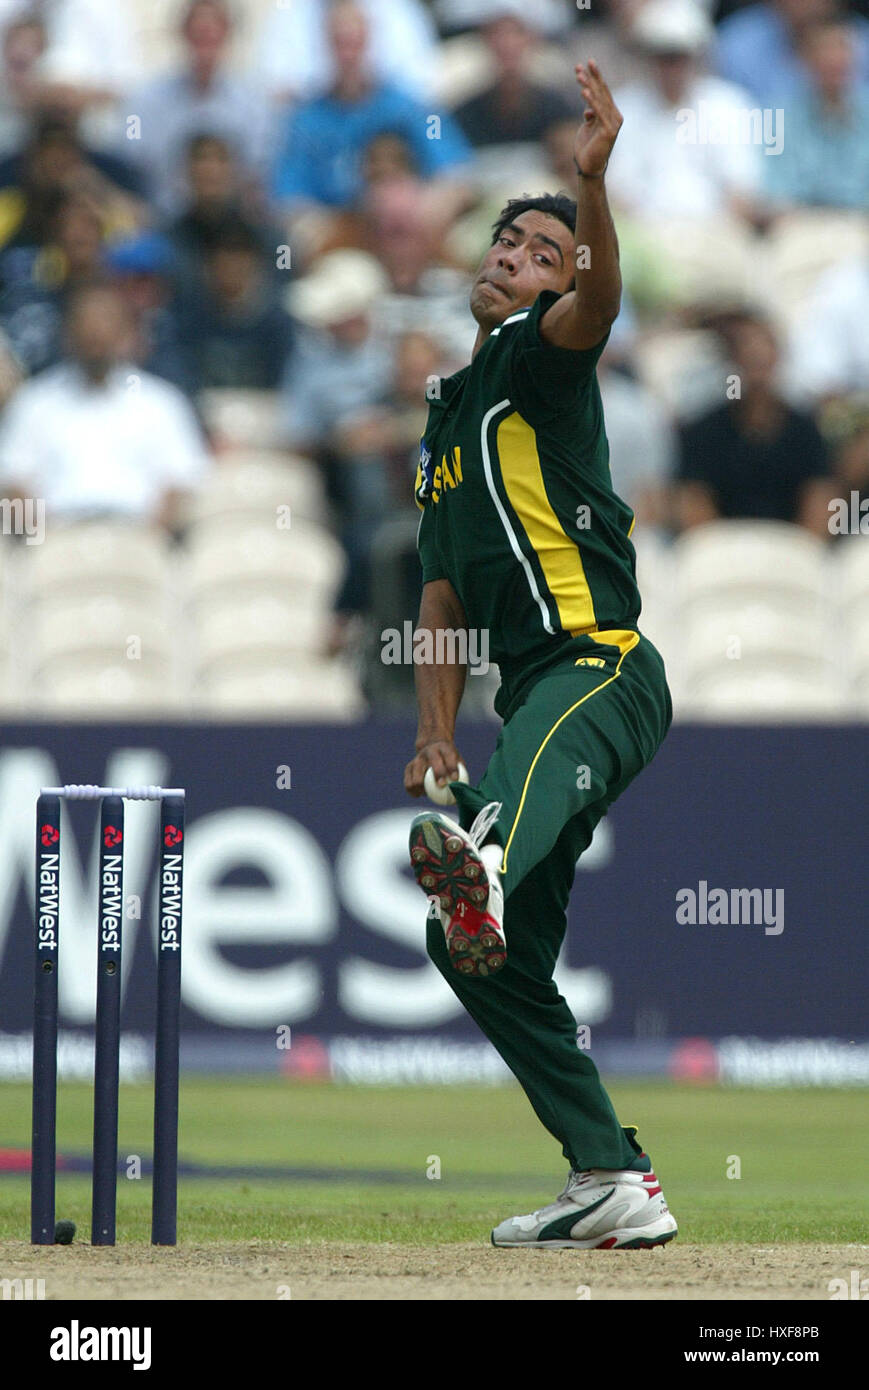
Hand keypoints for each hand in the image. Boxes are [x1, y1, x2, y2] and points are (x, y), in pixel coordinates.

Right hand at [404, 739, 462, 797]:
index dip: (452, 767)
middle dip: (438, 774)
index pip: (449, 756)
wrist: (431, 747)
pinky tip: (419, 794)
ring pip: (417, 777)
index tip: (455, 779)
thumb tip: (463, 796)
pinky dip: (413, 791)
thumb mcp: (457, 762)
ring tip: (427, 793)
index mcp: (444, 748)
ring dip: (422, 787)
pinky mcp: (409, 767)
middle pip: (433, 763)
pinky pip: (408, 783)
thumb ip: (462, 775)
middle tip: (442, 785)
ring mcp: (417, 759)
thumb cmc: (449, 760)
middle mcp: (429, 752)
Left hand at [574, 60, 622, 177]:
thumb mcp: (587, 127)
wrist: (589, 167)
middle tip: (585, 62)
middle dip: (593, 76)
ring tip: (579, 74)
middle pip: (602, 92)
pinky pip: (598, 112)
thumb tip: (588, 109)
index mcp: (611, 113)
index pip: (602, 91)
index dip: (594, 77)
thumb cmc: (588, 148)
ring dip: (588, 85)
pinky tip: (583, 90)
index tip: (586, 64)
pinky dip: (590, 101)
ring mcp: (613, 123)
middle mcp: (615, 116)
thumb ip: (590, 115)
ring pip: (599, 100)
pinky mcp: (608, 130)